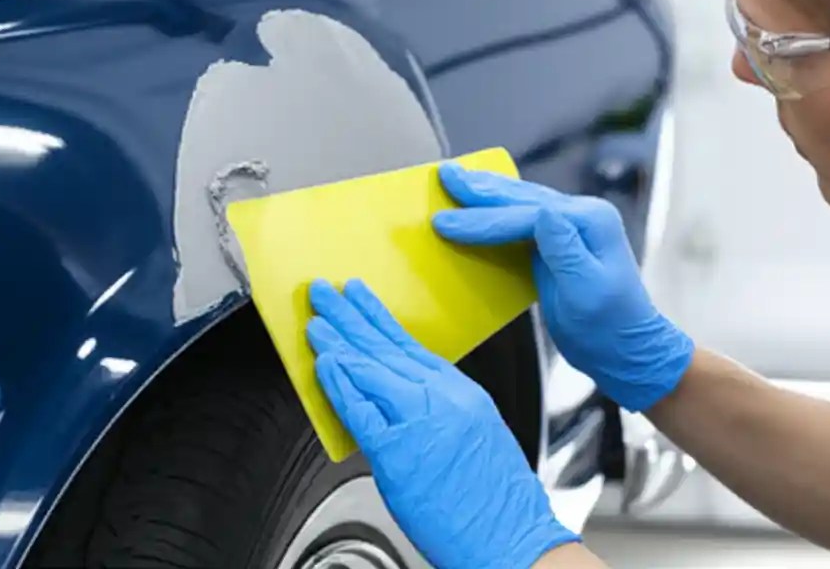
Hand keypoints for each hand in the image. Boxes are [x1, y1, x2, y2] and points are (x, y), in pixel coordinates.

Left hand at [306, 278, 578, 568]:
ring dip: (337, 342)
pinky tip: (324, 365)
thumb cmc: (496, 500)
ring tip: (314, 322)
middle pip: (385, 346)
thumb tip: (398, 396)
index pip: (410, 343)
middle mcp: (444, 398)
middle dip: (349, 315)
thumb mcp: (476, 434)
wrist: (515, 539)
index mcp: (463, 391)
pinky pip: (360, 411)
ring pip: (370, 369)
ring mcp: (421, 422)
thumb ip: (439, 408)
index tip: (357, 297)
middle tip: (323, 291)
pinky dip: (340, 384)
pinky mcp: (399, 453)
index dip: (377, 317)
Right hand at [432, 163, 694, 412]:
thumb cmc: (609, 328)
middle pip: (522, 197)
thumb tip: (543, 212)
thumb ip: (564, 250)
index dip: (484, 219)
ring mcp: (571, 226)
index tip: (444, 222)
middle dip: (480, 189)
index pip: (527, 215)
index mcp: (590, 222)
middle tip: (445, 175)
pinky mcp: (559, 243)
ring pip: (521, 202)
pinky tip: (477, 203)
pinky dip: (495, 212)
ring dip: (486, 192)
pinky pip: (521, 220)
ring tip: (455, 178)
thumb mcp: (586, 292)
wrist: (627, 351)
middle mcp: (582, 215)